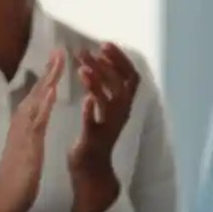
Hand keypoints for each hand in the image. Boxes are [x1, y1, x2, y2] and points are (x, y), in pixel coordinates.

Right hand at [0, 50, 64, 211]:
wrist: (3, 196)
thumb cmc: (17, 175)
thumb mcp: (27, 147)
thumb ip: (30, 130)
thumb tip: (36, 118)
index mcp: (24, 123)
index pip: (38, 95)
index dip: (48, 76)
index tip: (58, 59)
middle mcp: (22, 122)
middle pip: (37, 90)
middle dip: (49, 70)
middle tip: (59, 49)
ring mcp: (23, 131)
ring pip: (37, 99)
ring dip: (48, 79)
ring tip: (59, 60)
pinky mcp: (28, 143)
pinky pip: (37, 120)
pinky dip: (44, 103)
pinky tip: (52, 90)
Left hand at [68, 43, 138, 173]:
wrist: (91, 168)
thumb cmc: (95, 134)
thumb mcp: (102, 107)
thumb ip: (101, 87)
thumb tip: (95, 61)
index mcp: (122, 105)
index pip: (130, 77)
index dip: (120, 60)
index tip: (105, 44)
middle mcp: (121, 115)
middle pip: (121, 86)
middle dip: (105, 66)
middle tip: (85, 52)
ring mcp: (109, 127)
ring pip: (110, 102)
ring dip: (98, 84)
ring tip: (82, 68)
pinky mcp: (94, 140)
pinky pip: (96, 125)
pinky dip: (92, 112)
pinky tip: (86, 101)